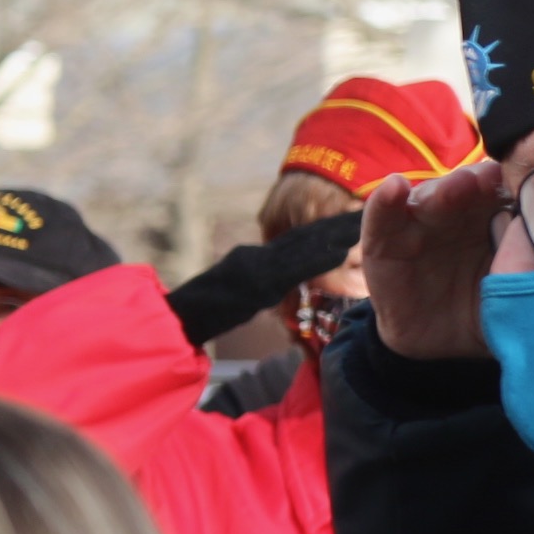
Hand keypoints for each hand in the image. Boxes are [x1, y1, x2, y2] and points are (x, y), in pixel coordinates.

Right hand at [159, 211, 365, 346]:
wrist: (173, 322)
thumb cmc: (196, 316)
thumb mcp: (233, 300)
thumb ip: (256, 289)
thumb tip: (276, 287)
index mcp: (251, 260)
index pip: (293, 243)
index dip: (321, 230)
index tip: (347, 221)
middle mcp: (254, 258)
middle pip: (301, 238)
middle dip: (332, 225)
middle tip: (360, 210)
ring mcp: (254, 268)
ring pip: (299, 247)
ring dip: (331, 235)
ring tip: (358, 224)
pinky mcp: (255, 282)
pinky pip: (291, 269)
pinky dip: (316, 259)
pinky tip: (339, 252)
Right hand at [359, 164, 502, 360]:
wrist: (443, 343)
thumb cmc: (494, 311)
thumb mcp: (520, 297)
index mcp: (498, 220)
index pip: (508, 194)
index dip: (517, 187)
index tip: (531, 184)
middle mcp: (460, 214)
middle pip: (468, 190)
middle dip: (477, 182)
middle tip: (490, 181)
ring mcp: (421, 225)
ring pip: (430, 198)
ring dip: (441, 190)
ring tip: (454, 187)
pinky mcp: (385, 242)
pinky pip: (382, 219)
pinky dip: (384, 202)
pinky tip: (392, 188)